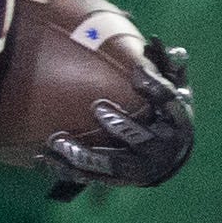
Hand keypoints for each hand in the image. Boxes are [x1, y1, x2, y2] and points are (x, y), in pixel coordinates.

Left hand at [37, 44, 191, 198]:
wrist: (168, 155)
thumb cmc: (168, 112)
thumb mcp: (175, 87)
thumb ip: (168, 66)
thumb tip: (155, 42)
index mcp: (177, 120)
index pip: (169, 103)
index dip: (153, 88)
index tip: (136, 72)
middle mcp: (161, 149)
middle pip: (140, 138)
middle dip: (119, 125)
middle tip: (97, 107)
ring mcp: (138, 168)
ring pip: (111, 164)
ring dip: (84, 154)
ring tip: (57, 140)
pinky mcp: (117, 180)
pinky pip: (91, 176)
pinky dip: (67, 169)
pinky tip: (44, 158)